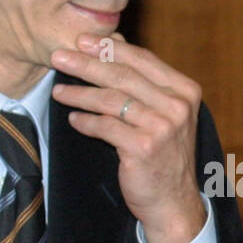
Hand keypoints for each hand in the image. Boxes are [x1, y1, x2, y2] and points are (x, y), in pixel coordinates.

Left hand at [49, 34, 204, 242]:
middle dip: (86, 63)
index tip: (81, 40)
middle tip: (58, 56)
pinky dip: (86, 121)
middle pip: (123, 75)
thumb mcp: (163, 112)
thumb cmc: (164, 155)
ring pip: (111, 100)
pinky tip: (72, 119)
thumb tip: (113, 41)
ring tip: (58, 91)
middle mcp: (177, 106)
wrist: (173, 201)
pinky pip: (106, 127)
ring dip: (79, 93)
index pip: (142, 59)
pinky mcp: (144, 148)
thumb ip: (143, 80)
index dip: (109, 47)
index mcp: (185, 90)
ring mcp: (163, 127)